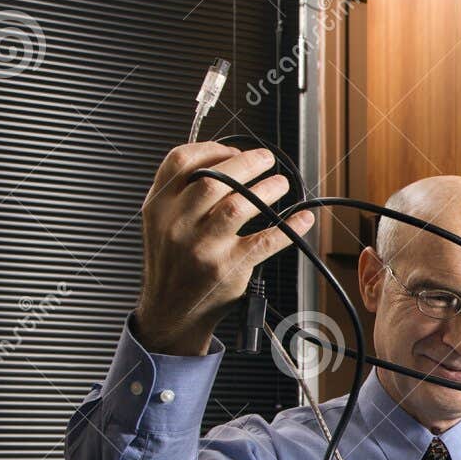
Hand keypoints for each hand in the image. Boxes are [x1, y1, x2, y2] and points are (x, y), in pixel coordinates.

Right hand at [132, 142, 313, 355]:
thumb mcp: (160, 222)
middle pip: (214, 180)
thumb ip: (181, 191)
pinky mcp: (228, 268)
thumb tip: (225, 158)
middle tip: (266, 159)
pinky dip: (289, 227)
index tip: (233, 150)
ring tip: (281, 184)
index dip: (212, 149)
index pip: (181, 161)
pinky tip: (303, 218)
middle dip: (246, 164)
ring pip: (240, 206)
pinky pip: (266, 241)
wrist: (171, 310)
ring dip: (267, 190)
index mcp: (158, 206)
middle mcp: (177, 224)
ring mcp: (203, 247)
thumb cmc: (173, 262)